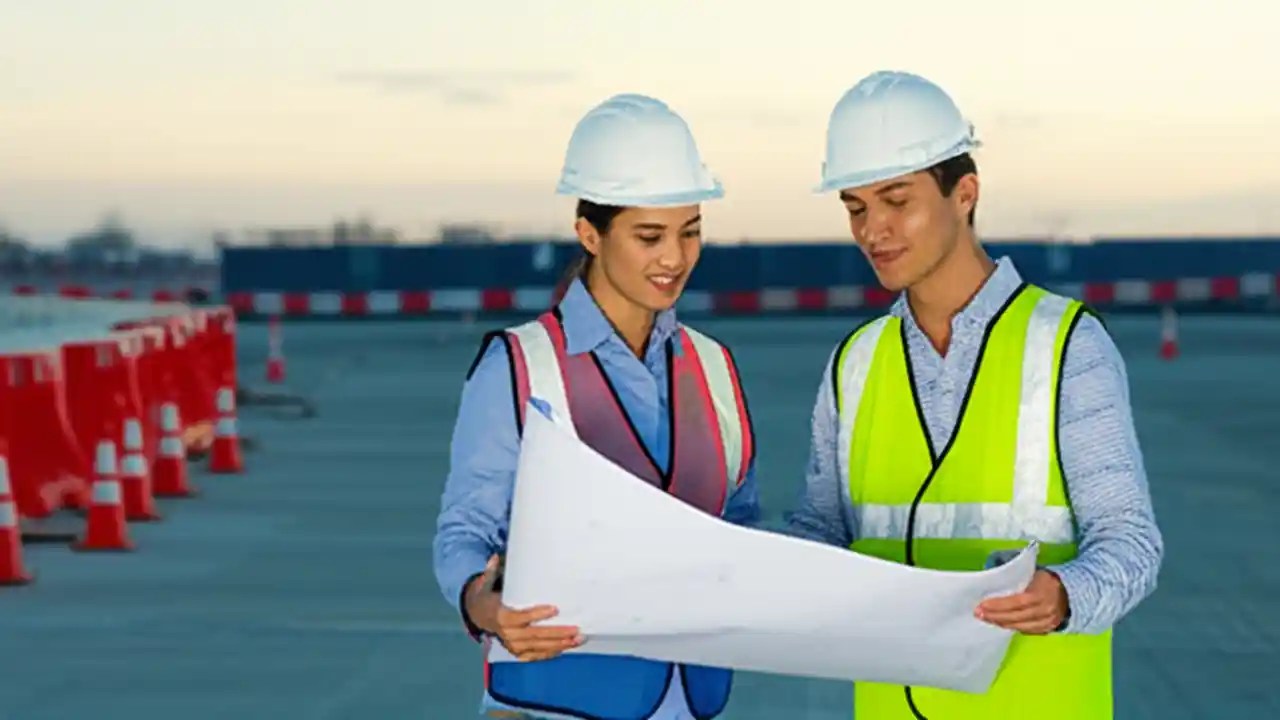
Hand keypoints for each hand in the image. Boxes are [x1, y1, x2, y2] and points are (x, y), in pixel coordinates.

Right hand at [465, 555, 583, 660]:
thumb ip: (491, 572)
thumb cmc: (489, 598)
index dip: (538, 614)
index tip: (555, 609)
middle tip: (576, 630)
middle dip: (557, 634)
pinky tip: (566, 647)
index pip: (522, 617)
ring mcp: (513, 646)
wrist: (479, 617)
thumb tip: (494, 557)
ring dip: (559, 645)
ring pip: (539, 647)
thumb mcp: (486, 584)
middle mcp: (508, 634)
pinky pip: (536, 655)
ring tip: (577, 639)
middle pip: (535, 635)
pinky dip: (551, 652)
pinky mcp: (517, 652)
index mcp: (502, 616)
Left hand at [975, 569, 1068, 634]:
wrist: (1070, 591)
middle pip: (1016, 616)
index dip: (999, 605)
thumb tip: (990, 573)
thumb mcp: (1031, 572)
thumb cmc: (1045, 579)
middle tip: (978, 613)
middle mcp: (1046, 609)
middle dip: (995, 615)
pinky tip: (1000, 623)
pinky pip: (1026, 631)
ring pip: (1020, 626)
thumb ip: (1013, 574)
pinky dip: (1012, 627)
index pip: (1017, 602)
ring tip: (986, 618)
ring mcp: (1048, 622)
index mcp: (1042, 592)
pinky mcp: (1047, 629)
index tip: (982, 604)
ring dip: (1001, 623)